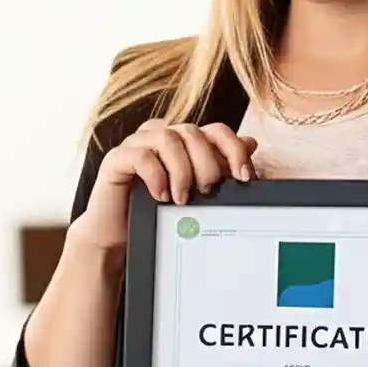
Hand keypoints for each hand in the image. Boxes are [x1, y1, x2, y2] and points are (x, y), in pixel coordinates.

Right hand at [69, 119, 258, 252]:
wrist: (118, 237)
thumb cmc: (157, 213)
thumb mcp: (196, 193)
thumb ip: (220, 167)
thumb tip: (251, 143)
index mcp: (182, 141)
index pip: (216, 130)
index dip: (234, 149)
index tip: (244, 177)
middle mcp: (160, 136)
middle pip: (193, 132)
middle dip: (207, 164)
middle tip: (208, 190)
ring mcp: (136, 144)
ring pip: (167, 138)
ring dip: (181, 170)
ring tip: (182, 199)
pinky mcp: (116, 159)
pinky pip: (139, 155)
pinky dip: (155, 176)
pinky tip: (161, 196)